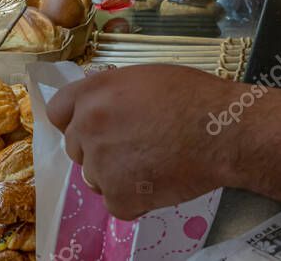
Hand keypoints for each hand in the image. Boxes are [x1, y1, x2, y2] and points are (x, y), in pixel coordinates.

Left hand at [46, 64, 239, 219]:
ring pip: (95, 177)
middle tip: (133, 147)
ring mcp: (100, 163)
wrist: (222, 131)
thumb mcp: (141, 77)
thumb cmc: (192, 97)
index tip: (90, 128)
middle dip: (98, 149)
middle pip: (75, 147)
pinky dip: (136, 199)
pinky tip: (159, 181)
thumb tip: (98, 105)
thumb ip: (110, 92)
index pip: (58, 112)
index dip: (75, 121)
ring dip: (116, 175)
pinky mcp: (119, 197)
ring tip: (152, 163)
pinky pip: (117, 203)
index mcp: (92, 92)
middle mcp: (88, 126)